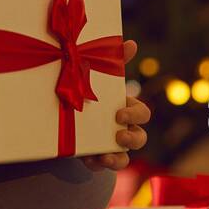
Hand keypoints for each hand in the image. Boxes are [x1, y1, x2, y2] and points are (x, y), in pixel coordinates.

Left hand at [82, 38, 148, 171]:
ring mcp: (112, 146)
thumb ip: (115, 60)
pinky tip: (89, 160)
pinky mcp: (97, 158)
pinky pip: (103, 166)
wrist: (66, 113)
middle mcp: (124, 129)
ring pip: (126, 158)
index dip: (134, 114)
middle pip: (141, 138)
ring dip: (118, 158)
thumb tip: (131, 42)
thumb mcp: (98, 76)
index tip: (119, 114)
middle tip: (118, 134)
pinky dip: (98, 164)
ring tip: (105, 156)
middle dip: (132, 137)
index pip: (142, 113)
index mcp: (126, 109)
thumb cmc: (89, 91)